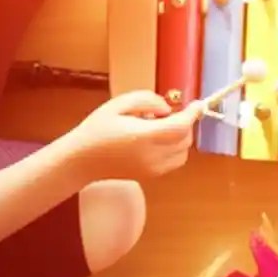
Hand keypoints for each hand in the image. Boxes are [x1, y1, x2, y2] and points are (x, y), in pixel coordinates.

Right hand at [61, 91, 197, 180]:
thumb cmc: (96, 130)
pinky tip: (157, 140)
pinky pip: (175, 161)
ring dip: (180, 137)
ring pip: (184, 151)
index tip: (196, 104)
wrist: (81, 160)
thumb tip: (167, 109)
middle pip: (185, 139)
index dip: (192, 114)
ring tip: (158, 127)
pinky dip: (175, 149)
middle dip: (184, 124)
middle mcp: (152, 156)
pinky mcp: (152, 176)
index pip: (180, 127)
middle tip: (165, 114)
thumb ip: (147, 100)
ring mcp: (153, 169)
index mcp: (143, 137)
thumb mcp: (118, 104)